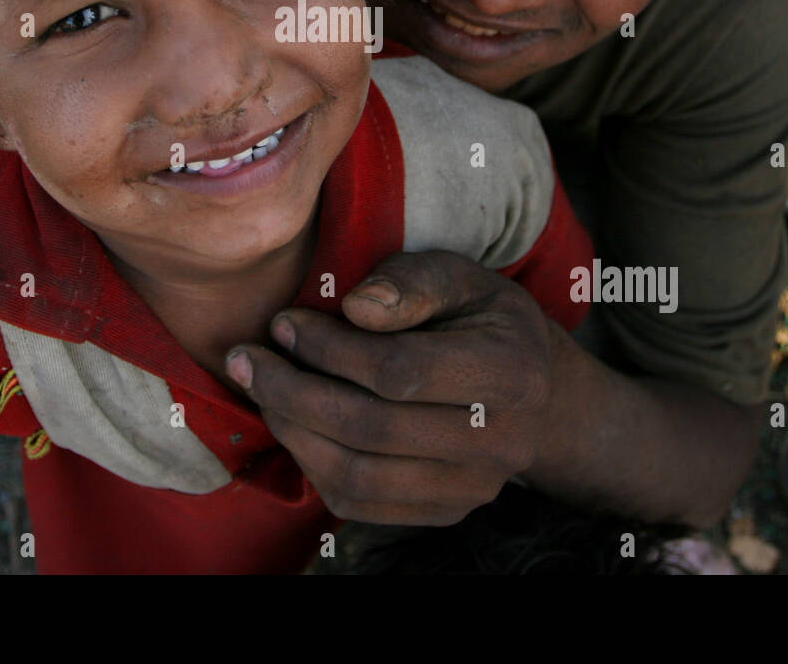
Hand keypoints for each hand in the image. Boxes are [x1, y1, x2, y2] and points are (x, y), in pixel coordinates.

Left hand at [225, 250, 559, 524]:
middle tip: (249, 359)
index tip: (284, 324)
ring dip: (293, 432)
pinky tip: (292, 424)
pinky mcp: (447, 512)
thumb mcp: (461, 276)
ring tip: (261, 390)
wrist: (538, 390)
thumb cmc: (485, 318)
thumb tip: (353, 307)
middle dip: (293, 392)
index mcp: (509, 371)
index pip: (400, 371)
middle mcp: (499, 441)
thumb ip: (410, 283)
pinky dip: (313, 465)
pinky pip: (362, 505)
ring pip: (359, 476)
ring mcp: (474, 487)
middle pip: (371, 429)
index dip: (330, 349)